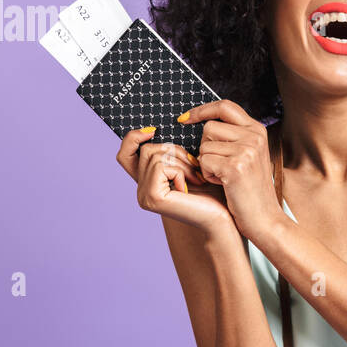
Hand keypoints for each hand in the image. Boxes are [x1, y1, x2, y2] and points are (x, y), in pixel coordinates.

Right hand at [117, 126, 236, 238]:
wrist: (222, 217)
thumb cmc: (211, 192)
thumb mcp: (189, 166)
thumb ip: (171, 153)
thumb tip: (154, 129)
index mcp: (147, 182)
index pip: (125, 155)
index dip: (133, 138)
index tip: (152, 130)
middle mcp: (141, 190)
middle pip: (147, 149)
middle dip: (175, 151)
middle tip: (195, 167)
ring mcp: (144, 195)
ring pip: (156, 155)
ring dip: (181, 162)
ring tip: (196, 177)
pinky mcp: (152, 197)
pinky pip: (161, 166)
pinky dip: (180, 170)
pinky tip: (192, 184)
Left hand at [177, 100, 286, 246]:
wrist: (265, 218)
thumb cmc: (251, 189)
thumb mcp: (248, 155)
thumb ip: (233, 137)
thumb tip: (202, 121)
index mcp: (257, 130)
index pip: (224, 106)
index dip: (202, 110)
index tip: (185, 119)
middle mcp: (254, 136)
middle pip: (209, 127)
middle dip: (205, 147)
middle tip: (219, 165)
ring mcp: (246, 150)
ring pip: (204, 146)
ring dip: (206, 163)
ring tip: (224, 177)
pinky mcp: (235, 166)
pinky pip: (204, 161)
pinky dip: (208, 174)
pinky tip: (223, 183)